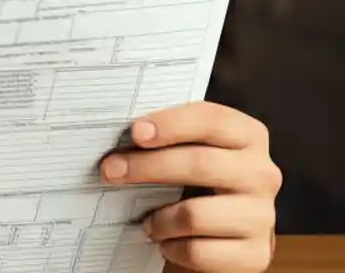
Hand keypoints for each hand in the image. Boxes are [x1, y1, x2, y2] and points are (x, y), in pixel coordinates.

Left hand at [100, 102, 281, 271]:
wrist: (226, 234)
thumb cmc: (198, 184)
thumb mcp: (187, 151)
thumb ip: (165, 137)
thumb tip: (119, 135)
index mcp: (247, 137)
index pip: (212, 120)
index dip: (172, 124)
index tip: (135, 132)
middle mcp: (262, 173)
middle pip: (200, 164)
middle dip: (147, 167)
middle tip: (111, 171)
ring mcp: (263, 216)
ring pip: (195, 214)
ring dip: (159, 219)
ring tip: (146, 221)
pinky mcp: (256, 254)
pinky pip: (199, 251)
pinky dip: (173, 248)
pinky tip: (167, 242)